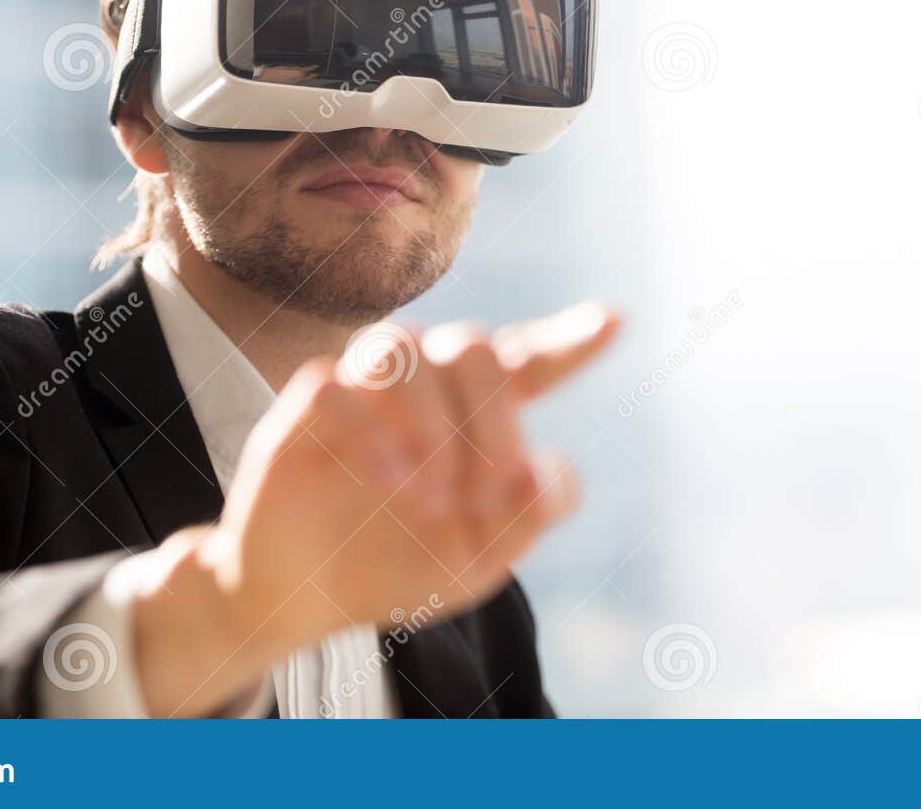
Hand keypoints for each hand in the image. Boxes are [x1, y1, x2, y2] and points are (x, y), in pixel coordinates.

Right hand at [132, 302, 619, 715]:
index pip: (529, 360)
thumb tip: (545, 474)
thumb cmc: (399, 564)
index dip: (570, 340)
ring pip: (401, 348)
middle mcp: (424, 387)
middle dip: (495, 419)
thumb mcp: (474, 562)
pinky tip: (386, 482)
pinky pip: (333, 380)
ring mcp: (363, 391)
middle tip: (491, 493)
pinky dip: (369, 427)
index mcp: (475, 414)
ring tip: (432, 497)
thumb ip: (523, 520)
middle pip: (472, 347)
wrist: (306, 598)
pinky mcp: (306, 407)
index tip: (614, 323)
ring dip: (431, 421)